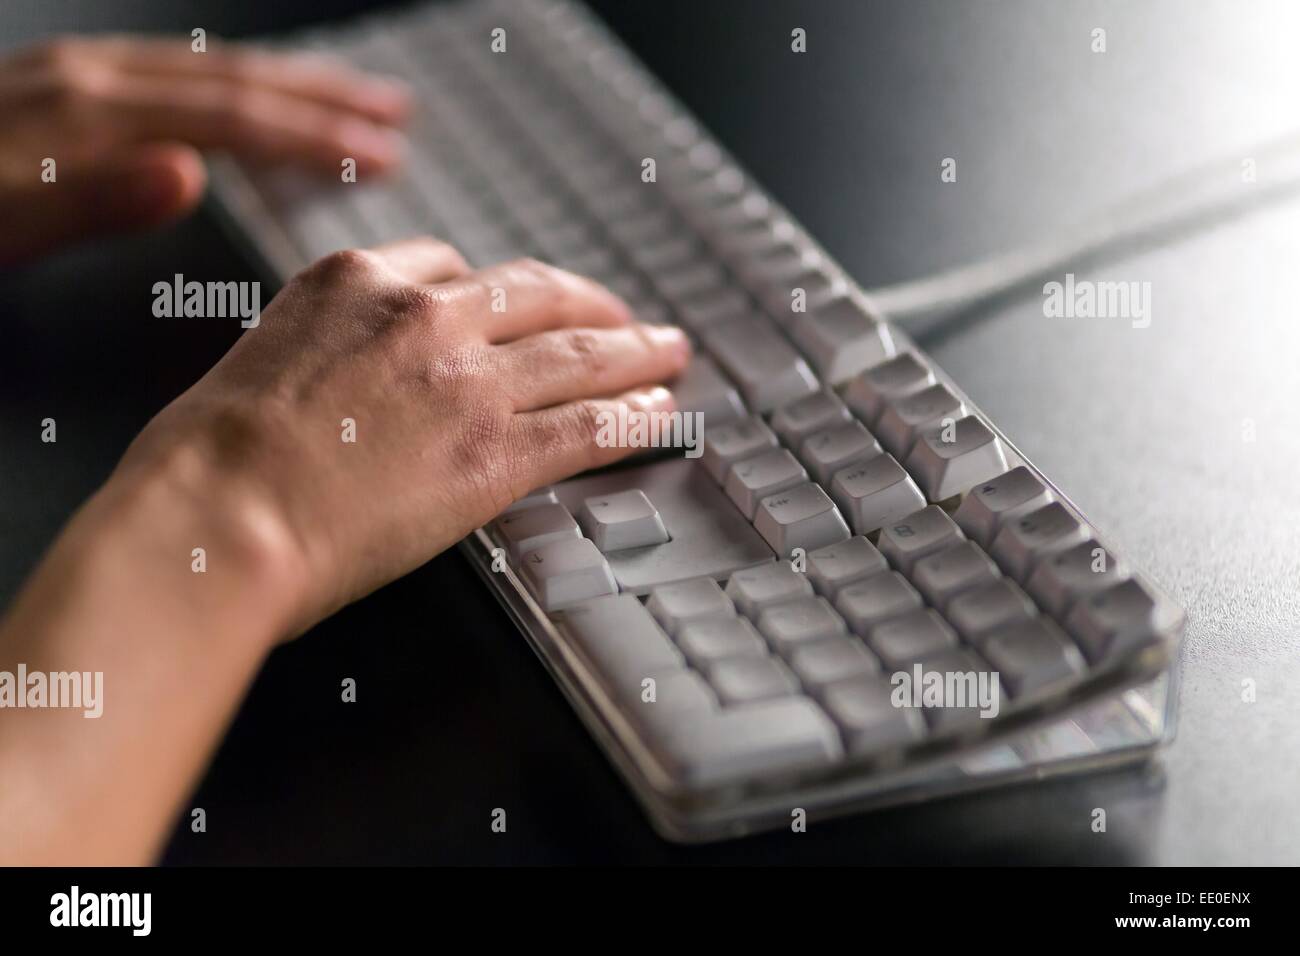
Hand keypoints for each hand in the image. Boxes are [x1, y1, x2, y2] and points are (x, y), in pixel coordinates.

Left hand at [0, 35, 409, 264]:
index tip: (384, 154)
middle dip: (325, 99)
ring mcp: (73, 78)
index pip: (231, 119)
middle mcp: (86, 80)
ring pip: (208, 73)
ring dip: (287, 88)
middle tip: (398, 115)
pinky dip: (230, 91)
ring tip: (348, 101)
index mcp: (85, 114)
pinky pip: (173, 79)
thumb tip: (191, 174)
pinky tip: (242, 107)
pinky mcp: (59, 92)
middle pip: (234, 80)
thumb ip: (89, 199)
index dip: (316, 136)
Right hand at [115, 238, 689, 637]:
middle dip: (591, 303)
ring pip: (580, 354)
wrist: (220, 513)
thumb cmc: (212, 458)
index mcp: (359, 282)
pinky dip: (633, 418)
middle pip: (539, 294)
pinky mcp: (498, 452)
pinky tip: (657, 415)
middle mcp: (424, 315)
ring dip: (636, 353)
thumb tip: (357, 377)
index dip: (505, 290)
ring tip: (668, 354)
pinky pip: (588, 424)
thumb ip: (331, 351)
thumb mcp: (266, 360)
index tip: (527, 303)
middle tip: (623, 316)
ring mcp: (469, 381)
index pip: (455, 265)